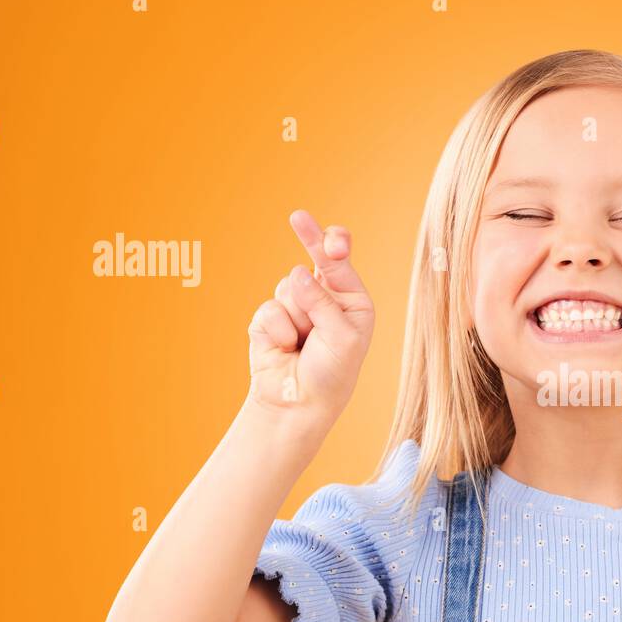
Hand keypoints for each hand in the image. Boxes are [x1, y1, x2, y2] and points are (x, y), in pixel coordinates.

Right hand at [245, 210, 375, 426]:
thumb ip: (323, 304)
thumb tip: (297, 272)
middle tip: (299, 217)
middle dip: (310, 238)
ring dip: (298, 317)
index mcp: (352, 300)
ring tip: (303, 344)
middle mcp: (325, 297)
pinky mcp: (269, 317)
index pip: (342, 263)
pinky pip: (270, 309)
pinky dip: (279, 331)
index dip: (334, 246)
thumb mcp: (342, 338)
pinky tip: (285, 350)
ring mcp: (295, 305)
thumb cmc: (332, 374)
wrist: (298, 405)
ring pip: (289, 287)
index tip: (330, 242)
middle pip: (315, 257)